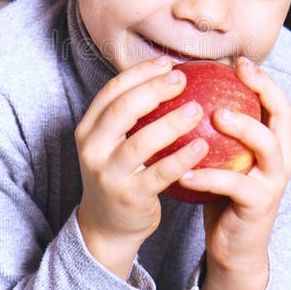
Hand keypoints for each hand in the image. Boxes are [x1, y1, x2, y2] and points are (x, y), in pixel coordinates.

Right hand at [75, 56, 209, 279]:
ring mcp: (109, 174)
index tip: (168, 63)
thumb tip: (172, 73)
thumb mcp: (114, 142)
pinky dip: (182, 158)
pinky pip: (159, 173)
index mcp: (89, 129)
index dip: (140, 73)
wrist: (107, 226)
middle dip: (154, 89)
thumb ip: (133, 114)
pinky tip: (202, 146)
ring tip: (197, 109)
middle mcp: (93, 149)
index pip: (112, 91)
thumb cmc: (121, 173)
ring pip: (141, 142)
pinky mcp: (129, 196)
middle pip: (123, 109)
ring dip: (171, 122)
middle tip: (182, 79)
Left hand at [178, 56, 290, 289]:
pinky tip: (184, 172)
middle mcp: (280, 159)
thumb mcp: (222, 158)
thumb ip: (214, 131)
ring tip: (215, 114)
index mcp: (273, 143)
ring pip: (267, 146)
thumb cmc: (222, 196)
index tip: (238, 61)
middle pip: (282, 115)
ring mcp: (272, 182)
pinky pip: (234, 185)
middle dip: (263, 90)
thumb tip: (184, 93)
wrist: (233, 248)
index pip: (277, 102)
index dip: (263, 78)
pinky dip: (209, 177)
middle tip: (235, 75)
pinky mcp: (259, 206)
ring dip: (242, 126)